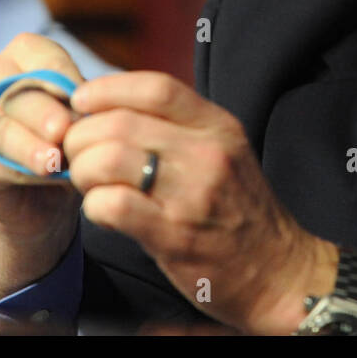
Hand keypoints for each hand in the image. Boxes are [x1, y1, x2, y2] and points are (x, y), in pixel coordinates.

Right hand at [0, 33, 85, 305]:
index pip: (36, 50)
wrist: (50, 205)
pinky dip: (20, 165)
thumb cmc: (78, 149)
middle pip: (9, 83)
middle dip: (39, 104)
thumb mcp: (88, 117)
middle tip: (65, 127)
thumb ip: (87, 99)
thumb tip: (104, 96)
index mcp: (25, 61)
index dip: (58, 71)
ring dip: (27, 137)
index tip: (84, 97)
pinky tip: (45, 173)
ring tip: (56, 156)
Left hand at [64, 72, 339, 334]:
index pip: (155, 87)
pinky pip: (113, 206)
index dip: (108, 89)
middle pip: (120, 122)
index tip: (83, 101)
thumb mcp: (223, 152)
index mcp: (218, 126)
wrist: (278, 270)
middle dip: (82, 137)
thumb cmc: (239, 210)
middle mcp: (208, 154)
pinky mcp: (175, 236)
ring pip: (108, 159)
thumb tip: (110, 108)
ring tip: (91, 184)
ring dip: (84, 171)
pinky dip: (94, 205)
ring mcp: (192, 195)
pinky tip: (103, 211)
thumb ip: (176, 127)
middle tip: (77, 154)